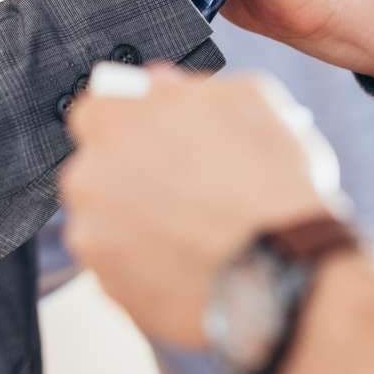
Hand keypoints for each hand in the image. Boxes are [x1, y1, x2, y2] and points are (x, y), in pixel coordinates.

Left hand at [58, 64, 345, 346]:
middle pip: (99, 166)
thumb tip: (160, 85)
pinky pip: (123, 264)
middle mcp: (89, 177)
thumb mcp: (250, 101)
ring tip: (196, 227)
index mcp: (115, 122)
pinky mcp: (109, 288)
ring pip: (109, 218)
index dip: (131, 120)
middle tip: (187, 183)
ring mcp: (94, 238)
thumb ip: (190, 86)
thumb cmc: (273, 182)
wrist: (284, 274)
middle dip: (133, 171)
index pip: (95, 109)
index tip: (157, 132)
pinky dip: (150, 262)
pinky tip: (193, 259)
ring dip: (140, 218)